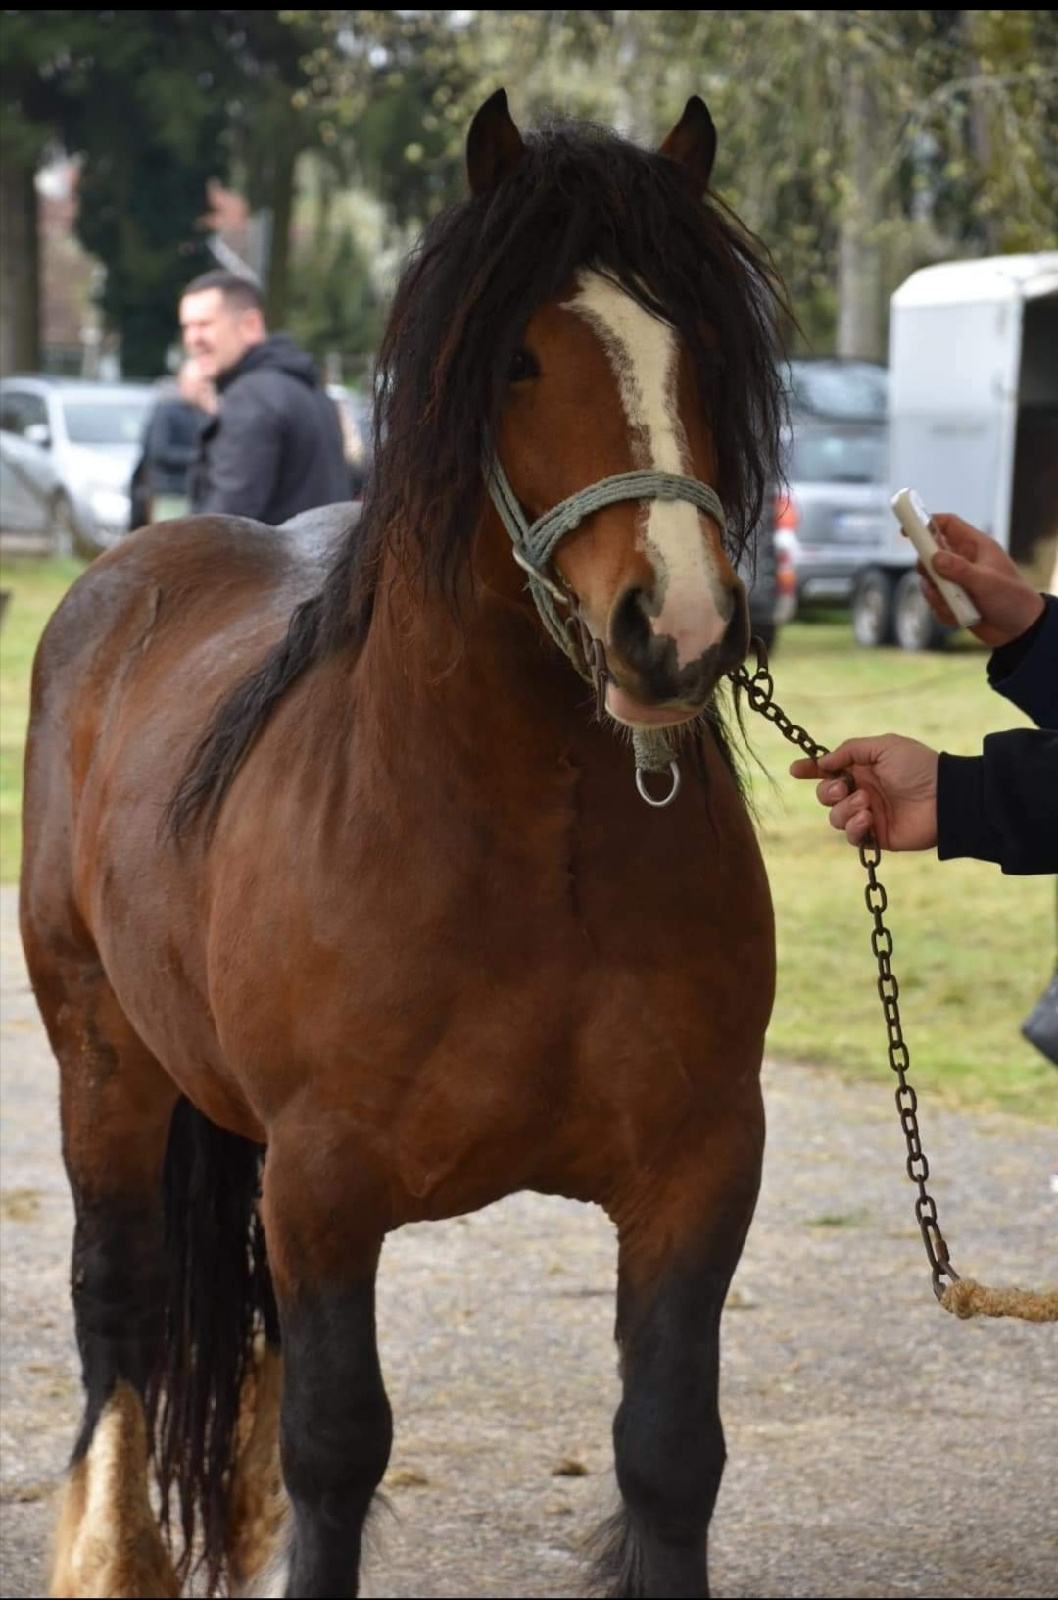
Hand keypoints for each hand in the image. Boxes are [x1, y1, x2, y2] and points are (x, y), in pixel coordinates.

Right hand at [789, 735, 938, 850]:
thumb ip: (850, 750)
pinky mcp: (875, 836)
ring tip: (866, 804)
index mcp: (863, 769)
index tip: (795, 770)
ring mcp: (868, 814)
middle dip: (828, 791)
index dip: (810, 769)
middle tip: (845, 788)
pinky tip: (868, 819)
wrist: (944, 797)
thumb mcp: (884, 746)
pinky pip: (851, 836)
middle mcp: (862, 791)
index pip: (829, 770)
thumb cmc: (918, 767)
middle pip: (825, 795)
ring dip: (845, 809)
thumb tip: (824, 762)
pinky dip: (854, 827)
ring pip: (834, 817)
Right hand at [918, 515, 1043, 648]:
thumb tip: (933, 557)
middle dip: (926, 570)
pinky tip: (959, 618)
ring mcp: (957, 581)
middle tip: (933, 581)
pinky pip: (935, 603)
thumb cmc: (1011, 599)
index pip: (948, 525)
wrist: (1019, 630)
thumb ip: (959, 569)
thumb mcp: (986, 582)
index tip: (907, 530)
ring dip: (936, 596)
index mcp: (975, 547)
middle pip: (930, 554)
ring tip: (954, 606)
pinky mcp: (953, 600)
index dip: (926, 523)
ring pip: (930, 582)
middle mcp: (964, 561)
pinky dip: (943, 612)